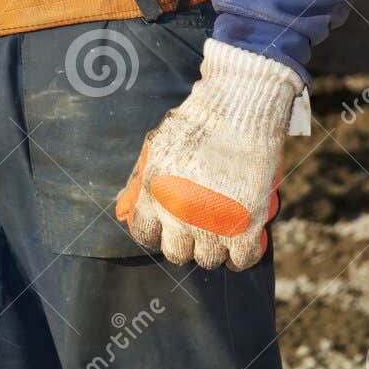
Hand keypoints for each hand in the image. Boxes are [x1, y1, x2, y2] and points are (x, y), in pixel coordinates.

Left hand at [115, 38, 300, 269]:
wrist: (238, 108)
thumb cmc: (198, 122)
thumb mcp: (157, 146)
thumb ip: (142, 178)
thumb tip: (123, 206)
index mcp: (155, 191)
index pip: (145, 235)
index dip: (158, 233)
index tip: (170, 228)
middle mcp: (179, 212)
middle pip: (176, 253)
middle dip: (186, 243)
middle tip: (199, 227)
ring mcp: (212, 223)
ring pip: (208, 259)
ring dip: (215, 249)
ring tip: (223, 230)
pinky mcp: (245, 226)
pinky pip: (241, 260)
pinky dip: (243, 255)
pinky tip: (243, 241)